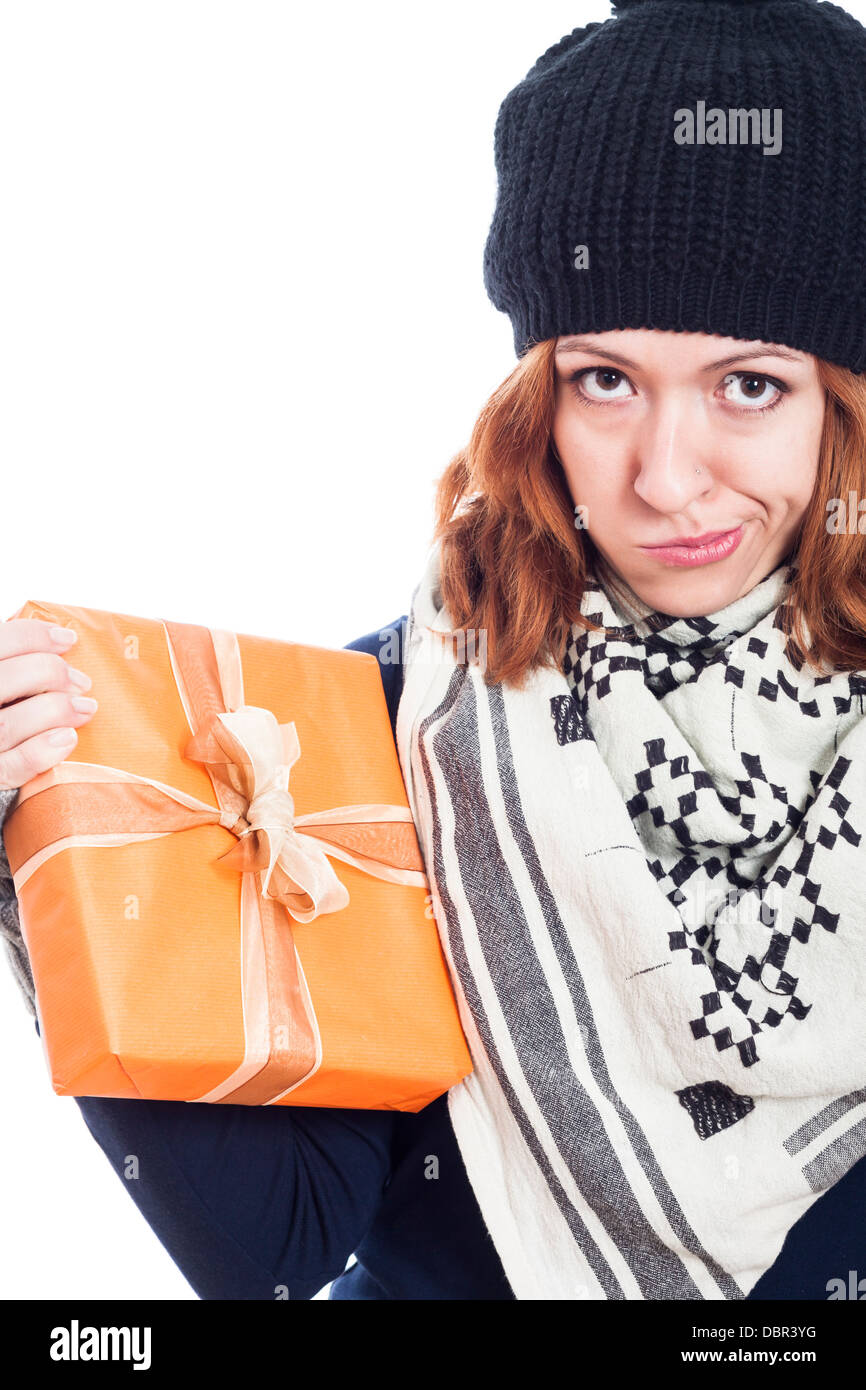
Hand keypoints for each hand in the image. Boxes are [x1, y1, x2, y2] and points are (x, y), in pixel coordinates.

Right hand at [0, 619, 97, 790]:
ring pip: (7, 725)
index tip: (69, 640)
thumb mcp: (5, 682)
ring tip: (85, 708)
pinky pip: (12, 766)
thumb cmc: (6, 710)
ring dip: (55, 711)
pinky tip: (68, 739)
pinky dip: (41, 751)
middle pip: (5, 679)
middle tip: (81, 682)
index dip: (33, 635)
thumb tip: (61, 643)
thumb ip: (18, 666)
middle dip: (50, 673)